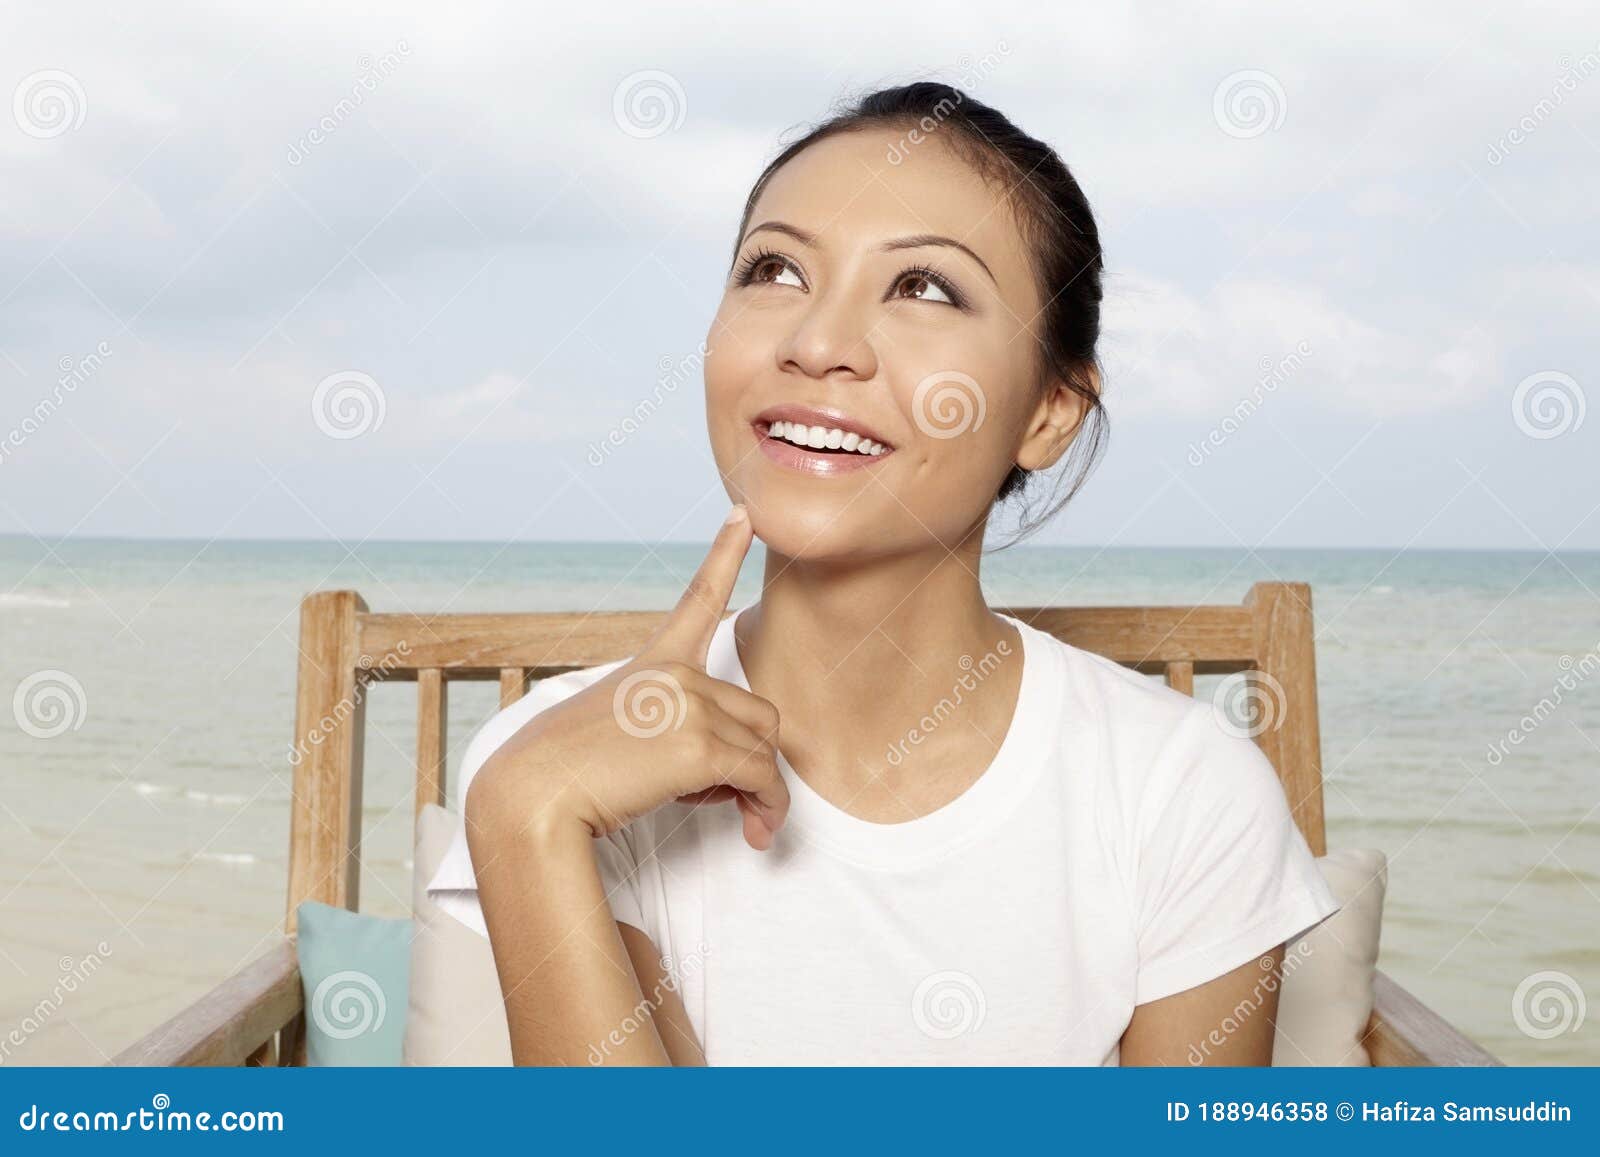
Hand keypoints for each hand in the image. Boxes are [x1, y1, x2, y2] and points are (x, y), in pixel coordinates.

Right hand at [466, 505, 788, 850]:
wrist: (531, 795)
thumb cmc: (563, 774)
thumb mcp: (617, 734)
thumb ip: (673, 735)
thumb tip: (730, 776)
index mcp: (654, 664)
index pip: (698, 600)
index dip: (724, 554)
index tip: (744, 515)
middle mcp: (677, 676)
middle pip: (758, 714)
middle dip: (754, 761)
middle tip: (729, 801)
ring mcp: (690, 706)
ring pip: (766, 750)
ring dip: (761, 791)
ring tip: (736, 819)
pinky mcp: (701, 746)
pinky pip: (763, 780)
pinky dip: (769, 810)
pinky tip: (753, 833)